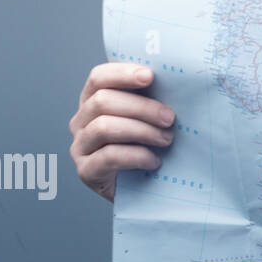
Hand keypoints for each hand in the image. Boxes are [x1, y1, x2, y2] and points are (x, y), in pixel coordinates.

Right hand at [69, 63, 176, 202]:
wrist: (144, 187)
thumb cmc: (151, 143)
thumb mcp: (151, 116)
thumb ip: (156, 96)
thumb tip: (181, 80)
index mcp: (94, 100)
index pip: (98, 77)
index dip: (122, 74)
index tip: (150, 76)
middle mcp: (81, 121)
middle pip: (103, 101)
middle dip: (142, 108)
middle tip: (170, 118)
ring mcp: (80, 146)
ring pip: (104, 127)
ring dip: (142, 131)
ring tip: (166, 139)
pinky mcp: (86, 171)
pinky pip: (108, 157)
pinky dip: (136, 156)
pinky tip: (154, 161)